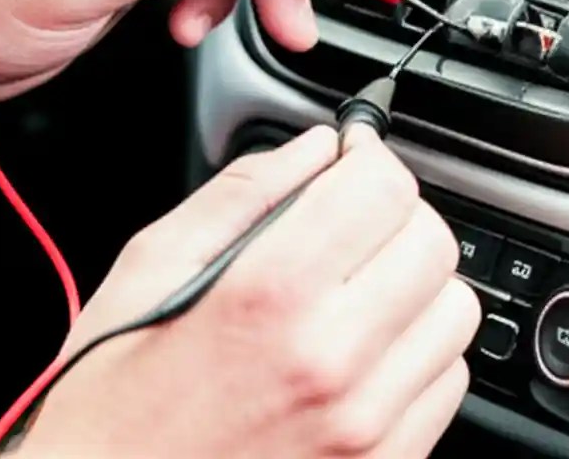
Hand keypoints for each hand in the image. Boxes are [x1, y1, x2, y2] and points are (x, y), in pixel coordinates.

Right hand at [11, 126, 480, 457]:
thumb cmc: (114, 395)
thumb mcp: (152, 264)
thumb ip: (245, 191)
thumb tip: (316, 147)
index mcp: (270, 294)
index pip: (383, 189)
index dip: (370, 157)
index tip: (352, 161)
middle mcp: (331, 359)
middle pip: (434, 244)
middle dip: (396, 216)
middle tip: (352, 223)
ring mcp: (366, 422)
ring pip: (454, 311)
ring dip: (416, 284)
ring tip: (359, 291)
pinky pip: (447, 383)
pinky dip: (420, 353)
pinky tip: (366, 350)